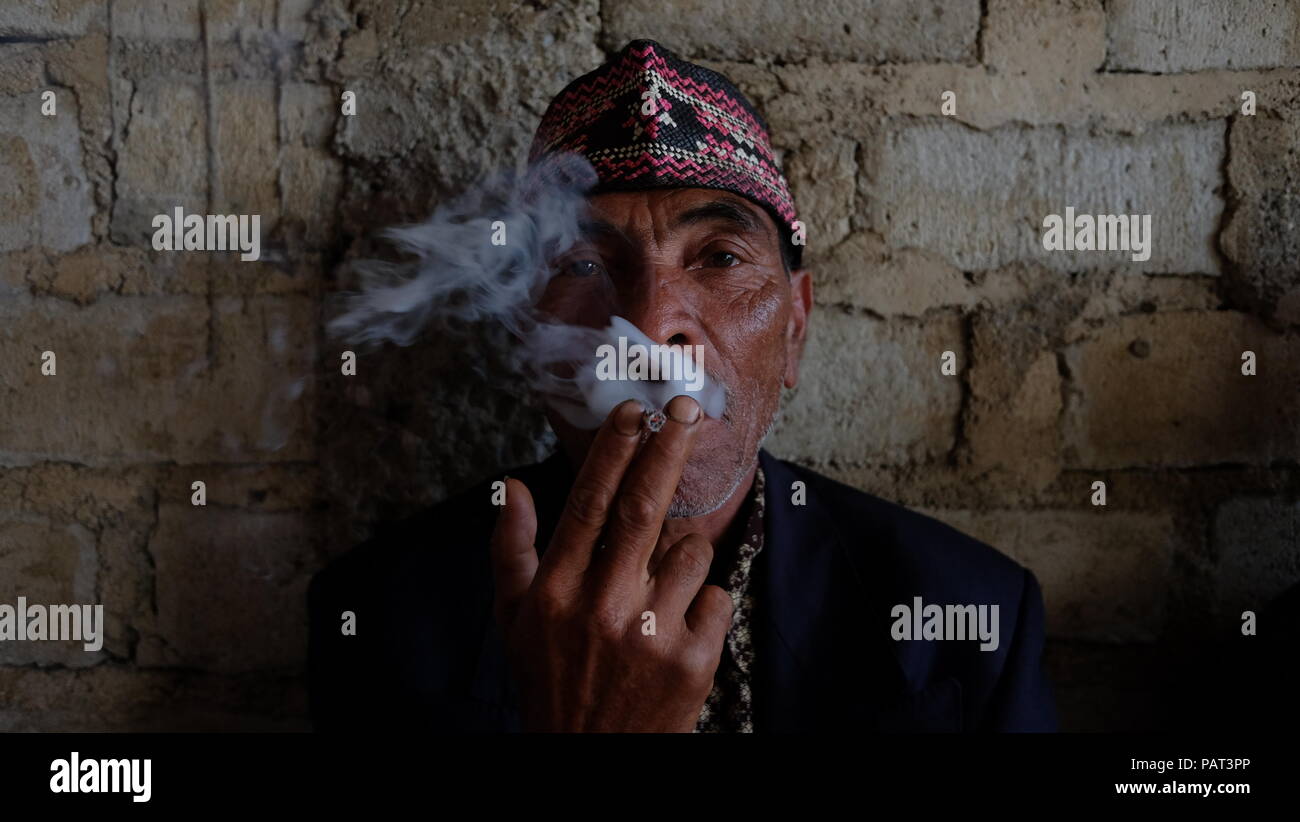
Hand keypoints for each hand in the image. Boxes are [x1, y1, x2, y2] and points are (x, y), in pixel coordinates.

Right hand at [489, 395, 732, 731]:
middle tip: (690, 409)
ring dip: (684, 558)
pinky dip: (705, 605)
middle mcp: (600, 607)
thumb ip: (512, 550)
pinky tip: (679, 631)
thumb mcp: (514, 620)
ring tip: (660, 594)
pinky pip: (717, 598)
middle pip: (642, 509)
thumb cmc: (552, 681)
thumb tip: (514, 486)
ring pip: (690, 554)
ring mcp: (649, 634)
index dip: (613, 452)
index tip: (634, 411)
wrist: (591, 761)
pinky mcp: (692, 661)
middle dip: (668, 450)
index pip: (588, 504)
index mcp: (556, 591)